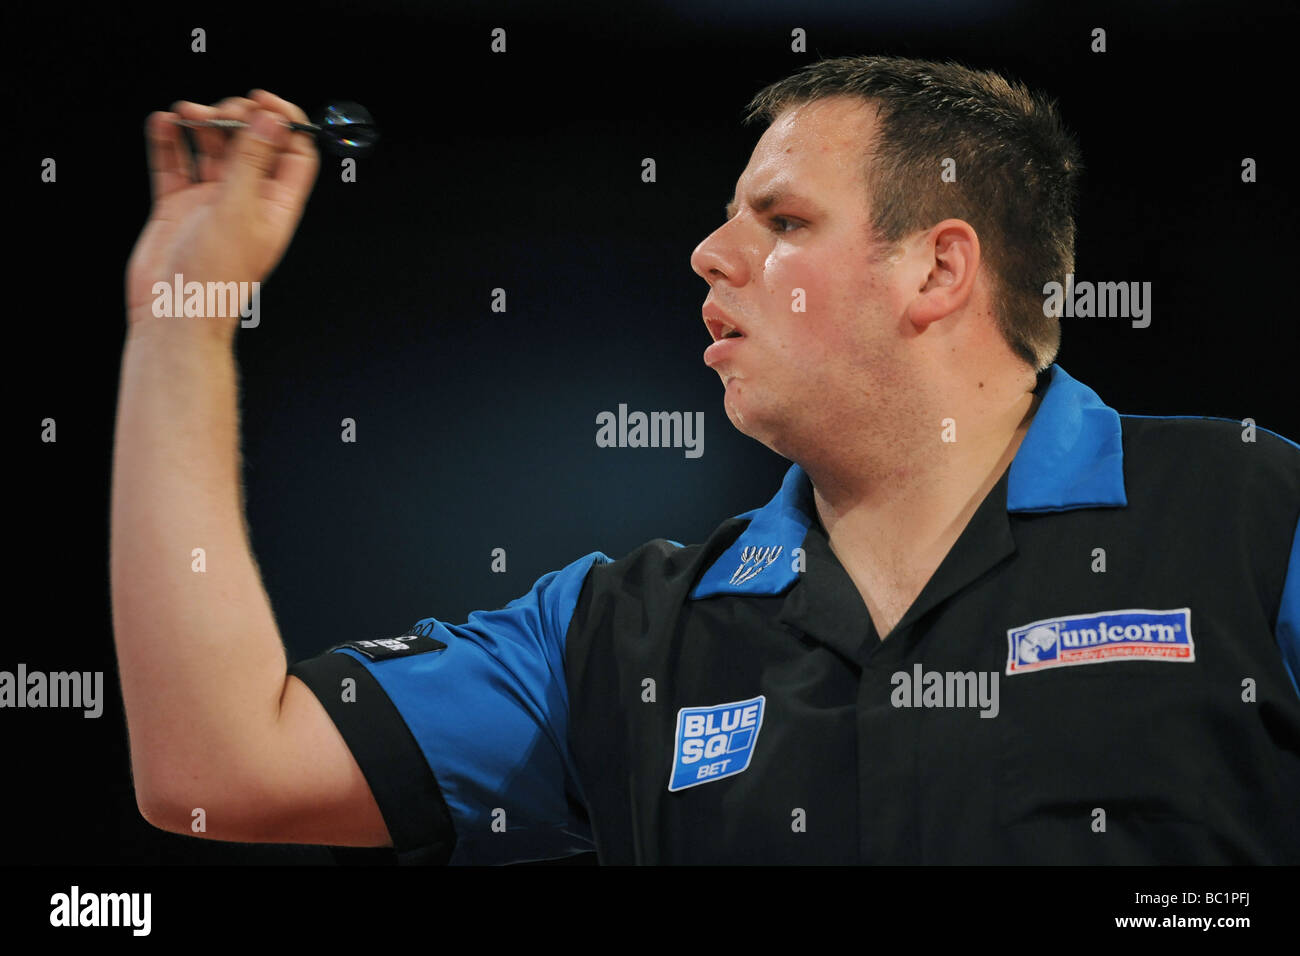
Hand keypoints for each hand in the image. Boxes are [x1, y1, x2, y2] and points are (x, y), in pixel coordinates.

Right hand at [125, 90, 319, 338]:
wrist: (173, 314)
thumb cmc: (215, 277)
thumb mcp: (238, 209)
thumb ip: (252, 160)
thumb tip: (273, 119)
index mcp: (276, 205)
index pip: (294, 153)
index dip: (284, 122)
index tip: (263, 100)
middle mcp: (247, 200)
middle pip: (251, 142)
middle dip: (235, 117)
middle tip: (218, 110)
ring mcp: (211, 202)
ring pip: (211, 148)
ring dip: (200, 124)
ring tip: (185, 112)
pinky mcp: (177, 206)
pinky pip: (174, 165)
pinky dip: (168, 142)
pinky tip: (162, 123)